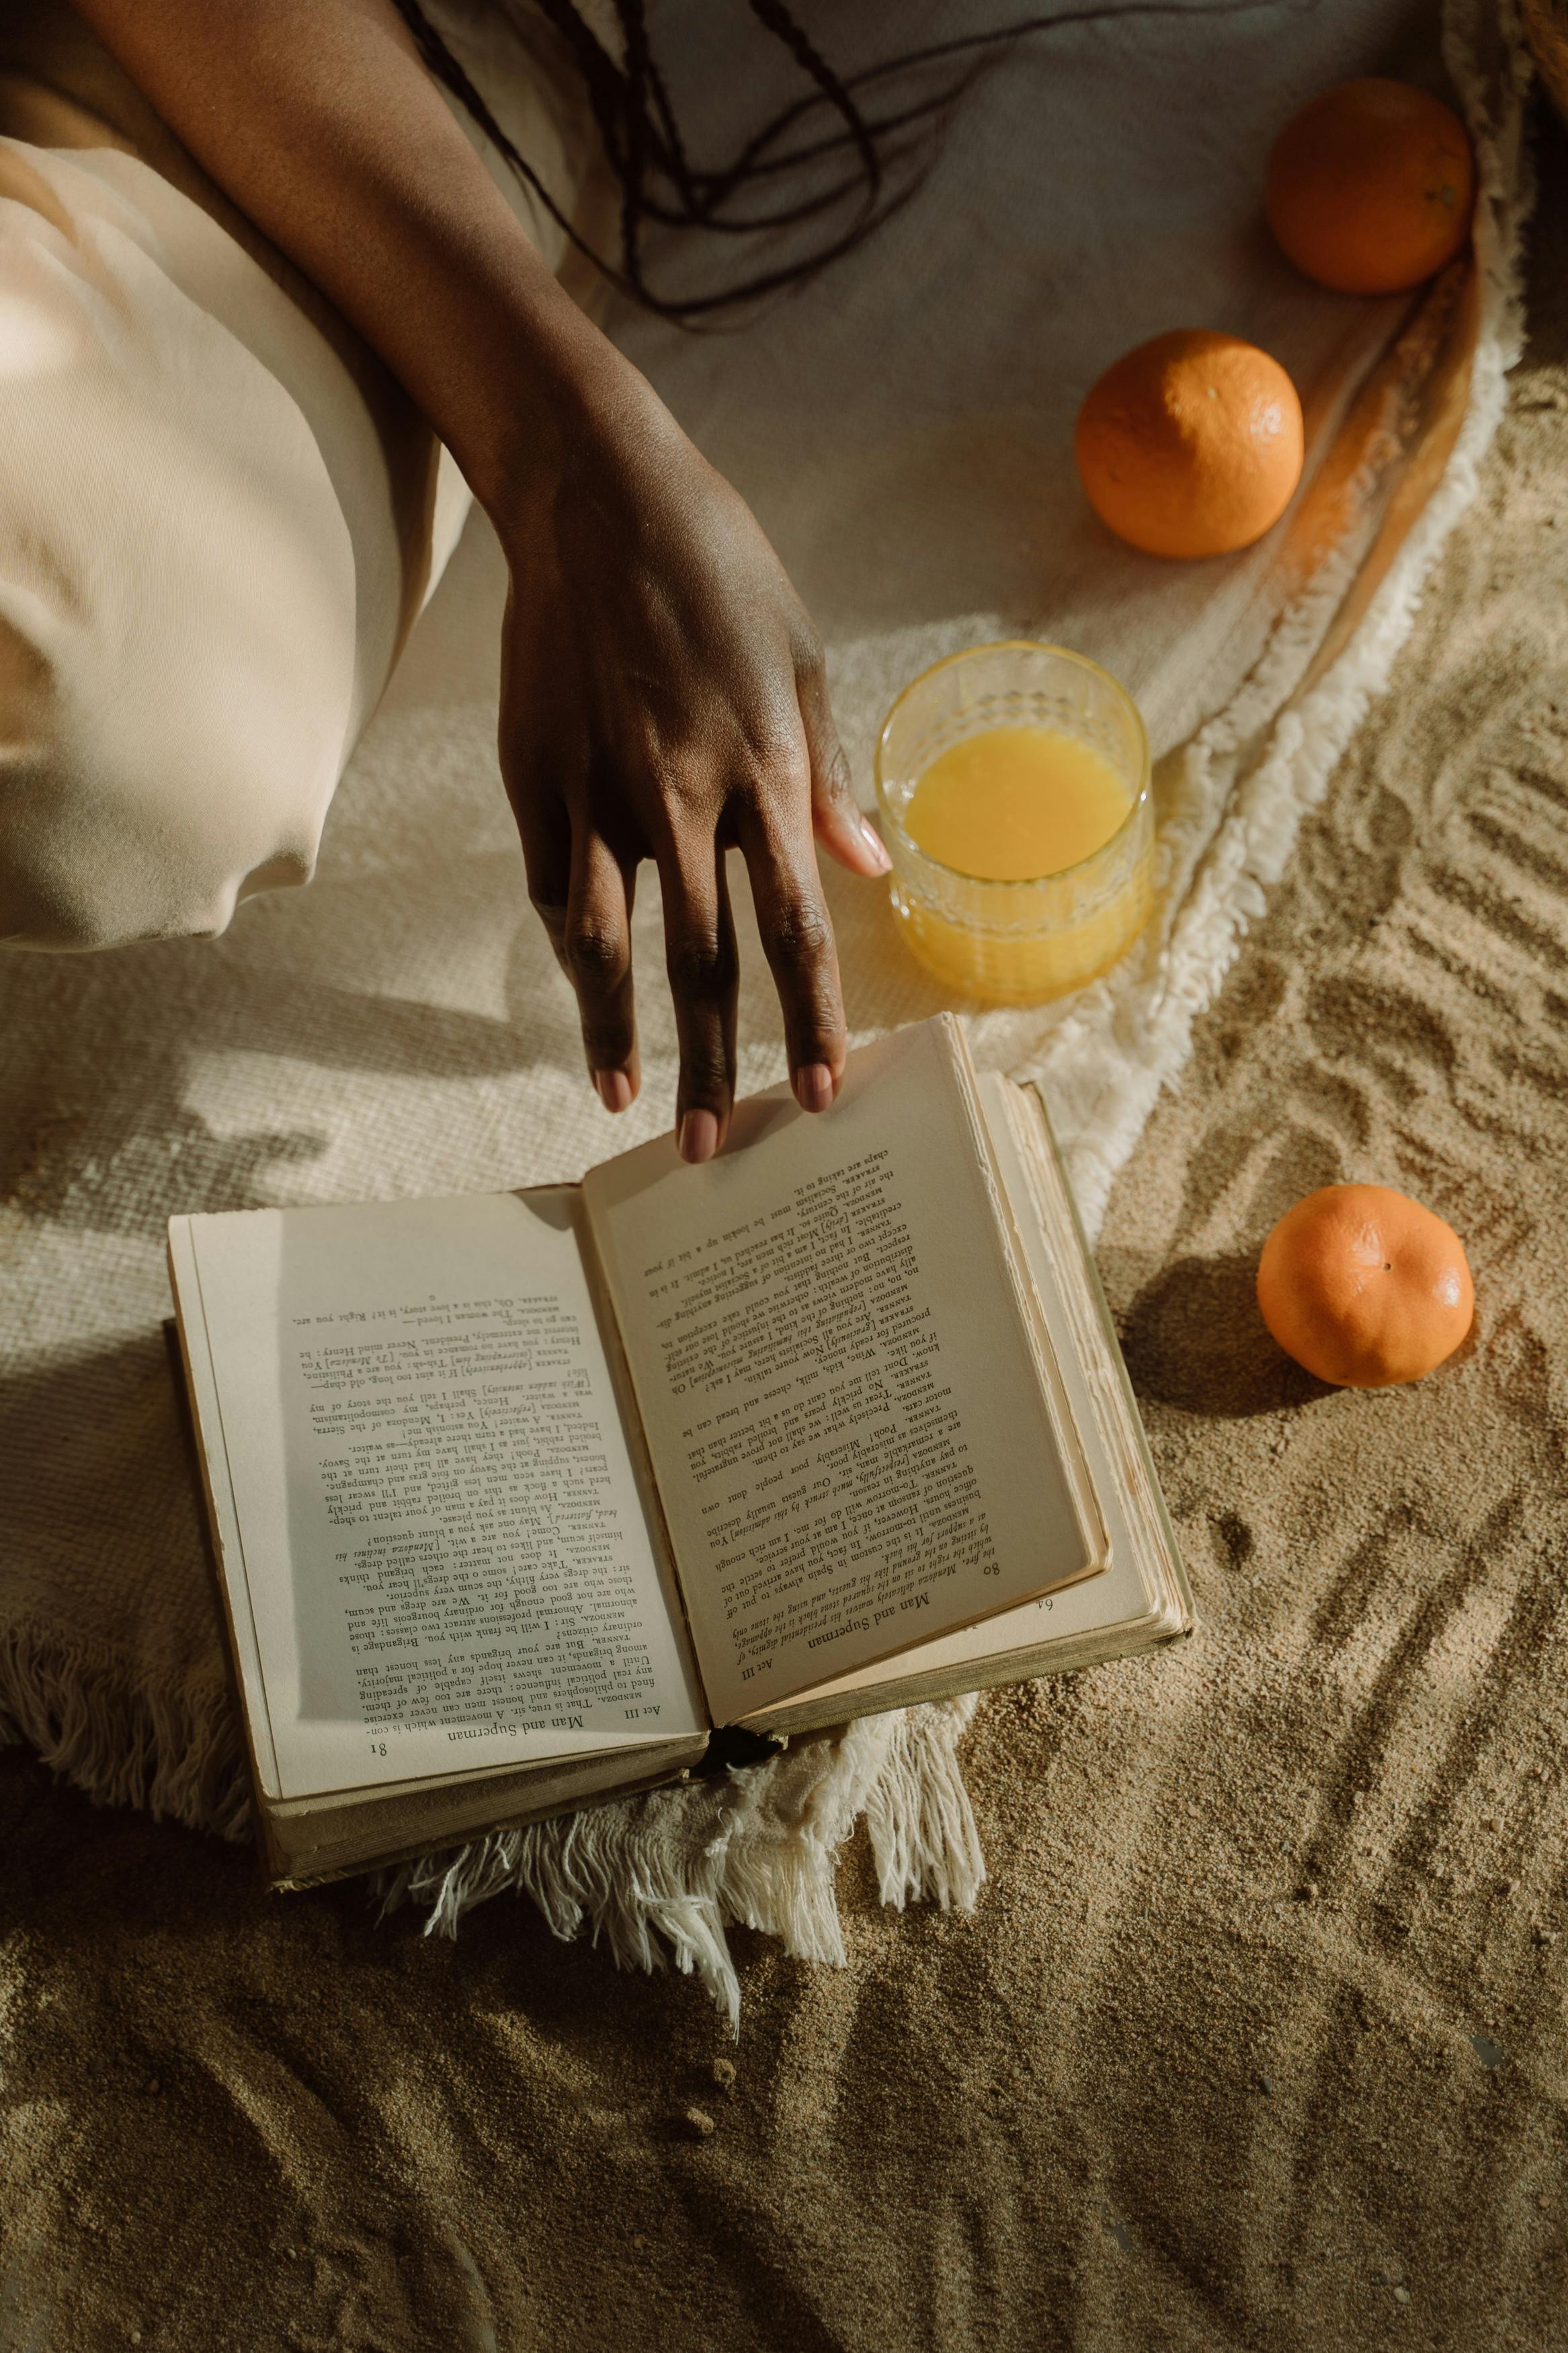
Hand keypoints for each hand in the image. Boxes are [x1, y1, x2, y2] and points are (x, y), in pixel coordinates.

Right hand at [494, 366, 889, 1162]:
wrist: (595, 496)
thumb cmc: (719, 572)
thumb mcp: (801, 663)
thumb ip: (828, 784)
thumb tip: (868, 873)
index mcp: (761, 771)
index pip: (792, 927)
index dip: (807, 1019)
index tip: (818, 1093)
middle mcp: (679, 795)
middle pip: (699, 962)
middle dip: (710, 1065)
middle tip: (713, 1146)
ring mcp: (596, 791)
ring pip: (606, 946)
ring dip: (614, 1037)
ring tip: (619, 1102)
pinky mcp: (533, 777)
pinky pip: (555, 891)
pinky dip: (573, 954)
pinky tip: (586, 1000)